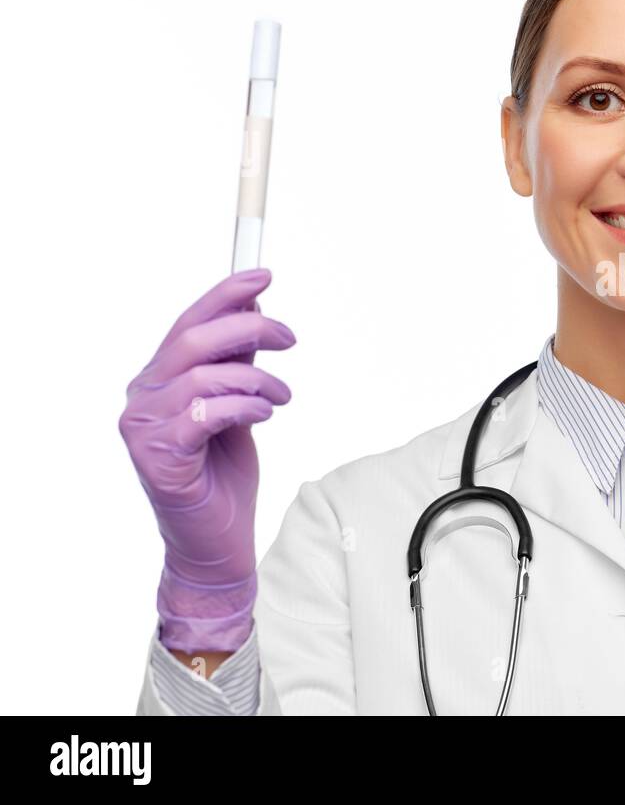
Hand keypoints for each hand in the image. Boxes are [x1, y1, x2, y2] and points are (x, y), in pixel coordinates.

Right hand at [118, 268, 294, 651]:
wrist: (218, 541)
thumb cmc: (224, 473)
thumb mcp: (238, 404)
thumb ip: (237, 362)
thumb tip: (255, 310)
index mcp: (158, 380)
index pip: (189, 323)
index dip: (225, 295)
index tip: (264, 275)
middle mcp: (142, 398)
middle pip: (195, 340)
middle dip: (251, 329)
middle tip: (290, 339)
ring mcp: (144, 429)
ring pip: (204, 375)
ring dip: (257, 380)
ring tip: (281, 399)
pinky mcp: (158, 458)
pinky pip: (205, 413)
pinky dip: (244, 407)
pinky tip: (263, 416)